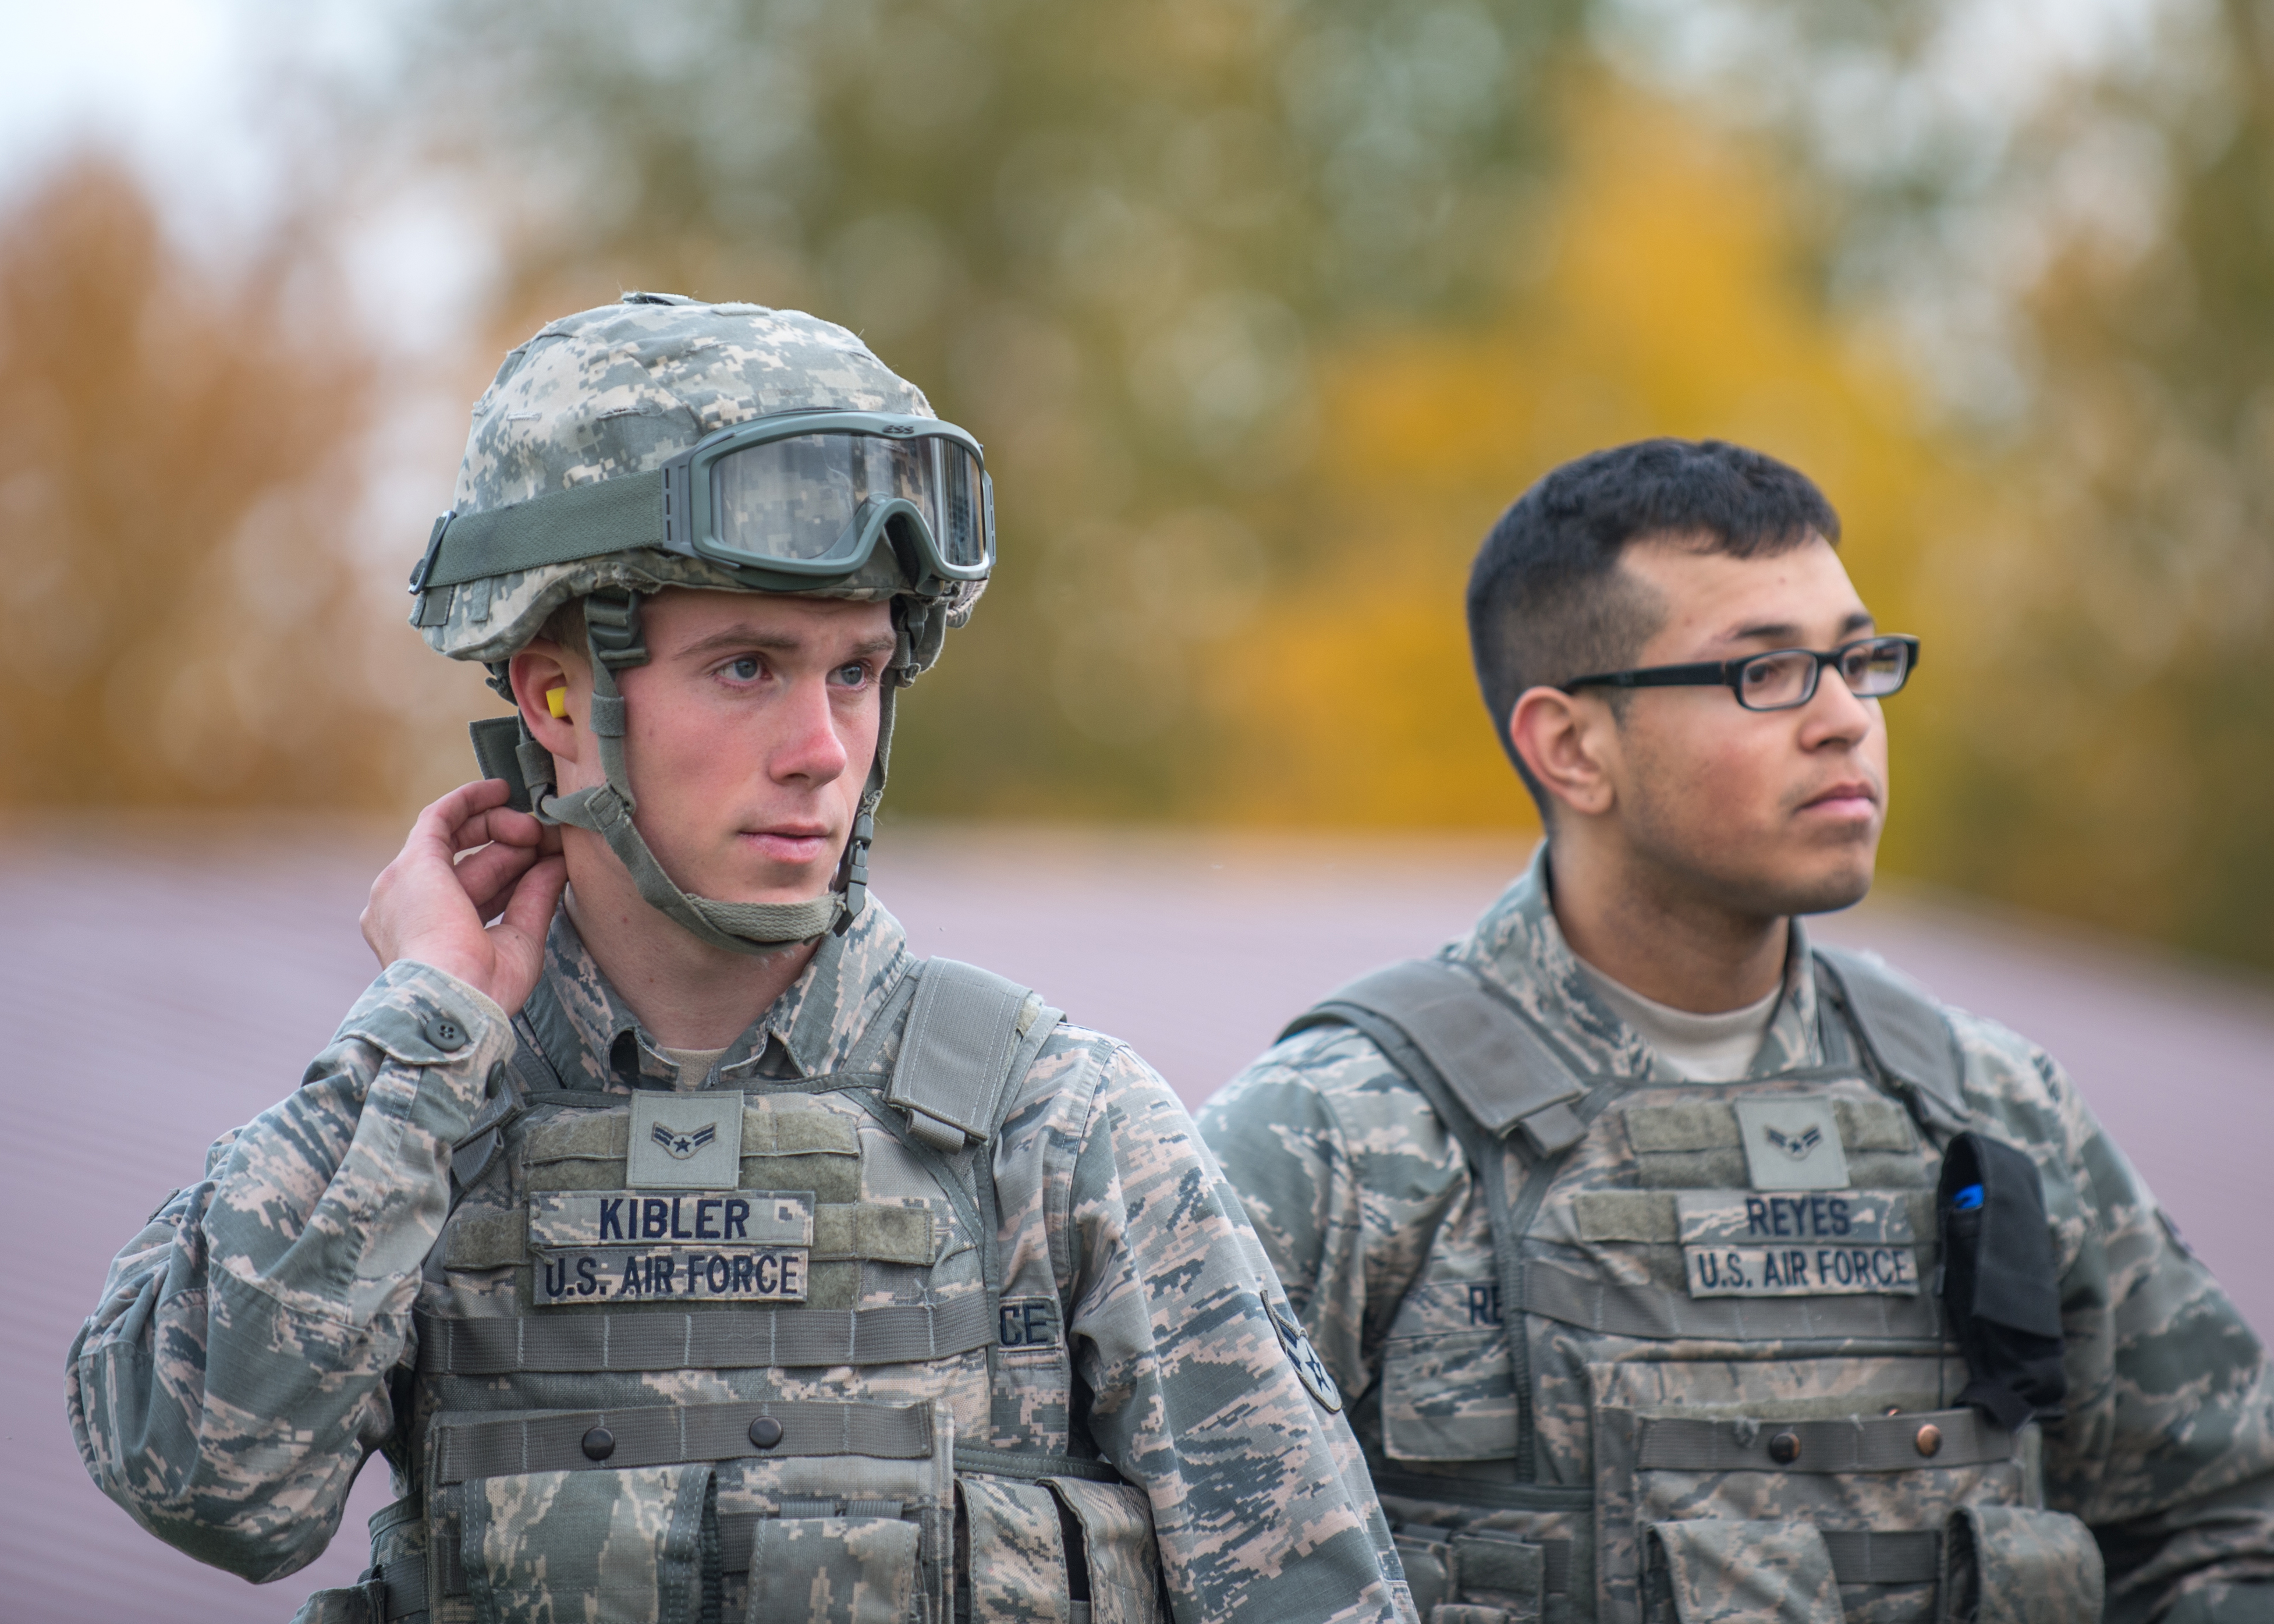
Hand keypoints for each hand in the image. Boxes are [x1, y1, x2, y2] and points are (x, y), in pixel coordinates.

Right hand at [361, 779, 568, 1016]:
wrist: (455, 998)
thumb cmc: (485, 988)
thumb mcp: (520, 939)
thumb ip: (534, 898)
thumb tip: (557, 864)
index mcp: (426, 937)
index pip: (475, 893)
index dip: (513, 874)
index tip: (548, 861)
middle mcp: (405, 909)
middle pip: (466, 865)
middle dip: (510, 849)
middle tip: (547, 843)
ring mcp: (403, 885)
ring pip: (454, 840)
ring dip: (499, 828)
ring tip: (537, 828)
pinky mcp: (412, 863)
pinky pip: (437, 818)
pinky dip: (468, 801)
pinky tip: (499, 790)